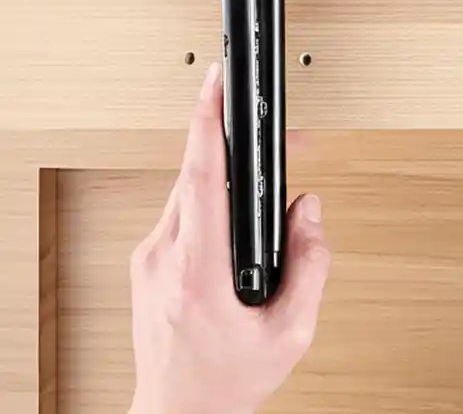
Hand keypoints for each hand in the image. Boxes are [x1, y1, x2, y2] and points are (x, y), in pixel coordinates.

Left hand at [129, 63, 330, 413]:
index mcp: (196, 272)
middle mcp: (163, 259)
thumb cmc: (225, 382)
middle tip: (274, 132)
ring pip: (188, 194)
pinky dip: (210, 202)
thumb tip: (308, 209)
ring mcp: (148, 260)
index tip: (216, 85)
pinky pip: (181, 215)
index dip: (207, 123)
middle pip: (197, 177)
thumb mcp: (292, 332)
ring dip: (223, 178)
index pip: (199, 177)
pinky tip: (235, 214)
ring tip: (261, 177)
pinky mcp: (146, 265)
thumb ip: (311, 265)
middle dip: (235, 146)